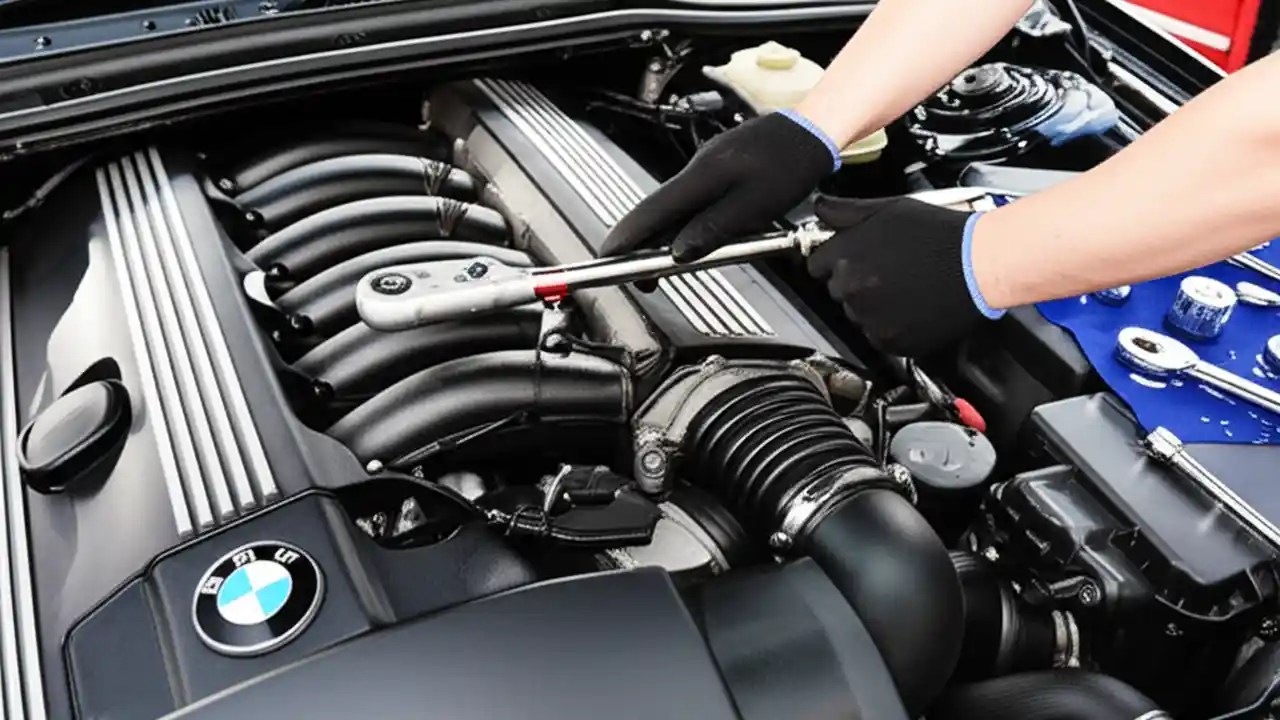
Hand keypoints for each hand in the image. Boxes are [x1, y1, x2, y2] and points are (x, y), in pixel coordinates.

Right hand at [601, 111, 840, 260]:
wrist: (811, 131)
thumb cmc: (790, 165)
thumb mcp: (754, 206)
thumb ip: (713, 230)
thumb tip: (678, 253)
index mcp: (701, 177)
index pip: (651, 211)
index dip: (626, 237)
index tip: (607, 257)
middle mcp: (696, 169)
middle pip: (655, 210)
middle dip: (637, 243)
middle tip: (630, 274)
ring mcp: (705, 167)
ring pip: (671, 207)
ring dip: (659, 236)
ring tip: (654, 267)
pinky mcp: (716, 169)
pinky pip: (687, 200)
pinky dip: (677, 222)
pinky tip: (683, 238)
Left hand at [805, 195, 1003, 356]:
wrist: (980, 264)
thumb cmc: (941, 234)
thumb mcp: (889, 210)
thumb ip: (846, 211)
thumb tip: (819, 208)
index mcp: (847, 256)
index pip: (816, 266)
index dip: (835, 262)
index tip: (853, 260)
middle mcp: (853, 290)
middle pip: (836, 291)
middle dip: (855, 283)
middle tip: (887, 272)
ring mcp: (871, 319)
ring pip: (857, 316)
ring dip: (872, 306)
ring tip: (905, 289)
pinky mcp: (891, 342)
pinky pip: (878, 337)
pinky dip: (891, 327)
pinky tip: (912, 307)